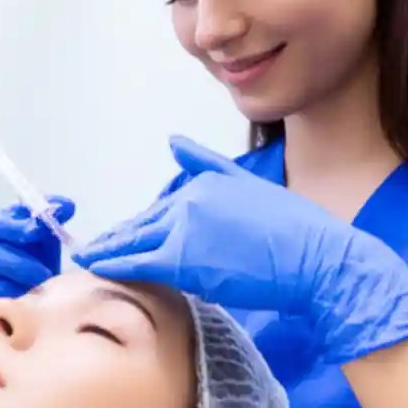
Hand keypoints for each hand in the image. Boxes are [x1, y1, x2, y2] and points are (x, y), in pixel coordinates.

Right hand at [0, 196, 75, 329]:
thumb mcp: (52, 237)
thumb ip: (56, 217)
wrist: (45, 295)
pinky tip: (10, 312)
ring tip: (31, 296)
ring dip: (5, 288)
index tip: (36, 232)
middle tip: (43, 274)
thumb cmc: (43, 261)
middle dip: (16, 263)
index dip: (11, 226)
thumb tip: (64, 207)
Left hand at [74, 136, 407, 362]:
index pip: (162, 209)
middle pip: (142, 224)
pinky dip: (110, 264)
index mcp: (204, 183)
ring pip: (135, 242)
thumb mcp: (250, 184)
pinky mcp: (183, 258)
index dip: (139, 227)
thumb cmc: (297, 233)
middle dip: (116, 239)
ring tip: (85, 258)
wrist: (321, 260)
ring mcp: (184, 228)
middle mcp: (189, 200)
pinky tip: (92, 266)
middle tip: (90, 250)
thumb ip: (207, 163)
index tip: (119, 236)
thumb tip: (174, 141)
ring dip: (106, 251)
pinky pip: (136, 262)